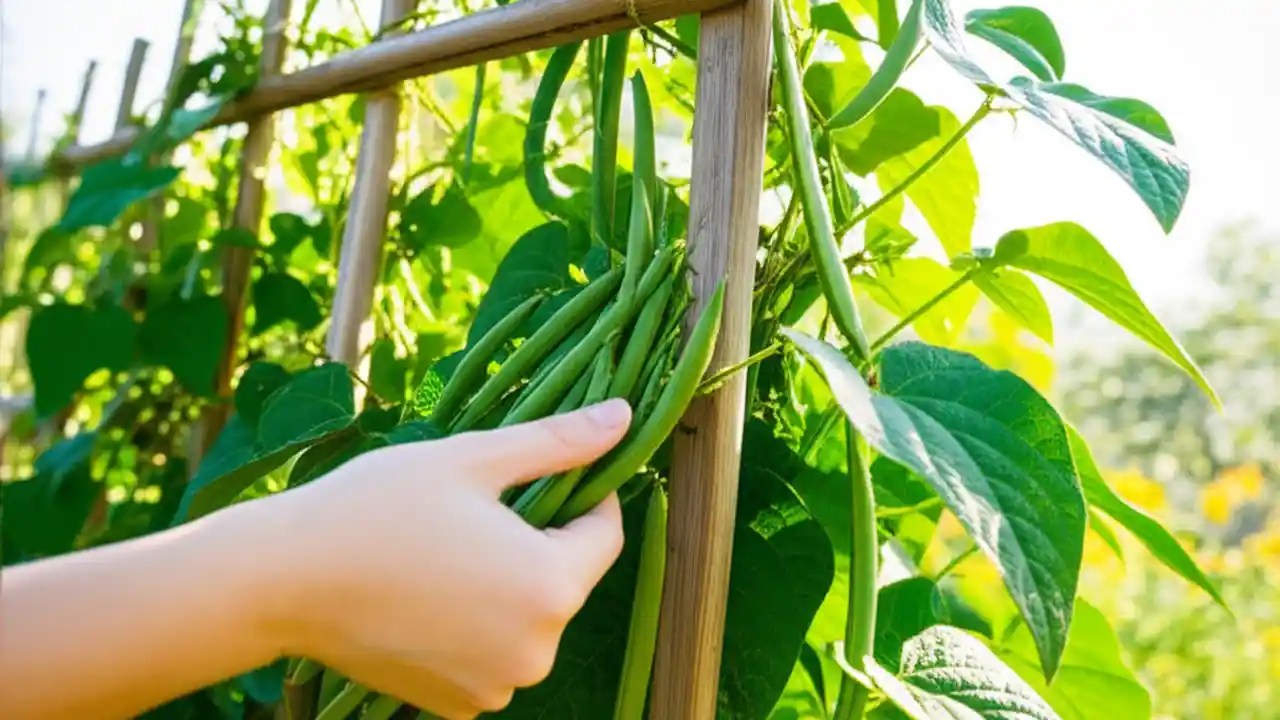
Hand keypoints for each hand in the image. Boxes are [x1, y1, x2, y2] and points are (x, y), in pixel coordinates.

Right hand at [263, 399, 632, 717]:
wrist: (282, 580)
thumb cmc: (376, 508)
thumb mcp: (475, 460)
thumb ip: (559, 442)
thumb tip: (624, 417)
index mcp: (551, 587)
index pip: (607, 533)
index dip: (586, 495)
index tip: (545, 474)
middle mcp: (536, 651)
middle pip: (567, 579)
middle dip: (539, 541)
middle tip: (476, 511)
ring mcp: (497, 687)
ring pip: (529, 616)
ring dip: (506, 583)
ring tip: (444, 551)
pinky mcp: (460, 707)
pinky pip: (494, 653)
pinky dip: (475, 625)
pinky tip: (427, 593)